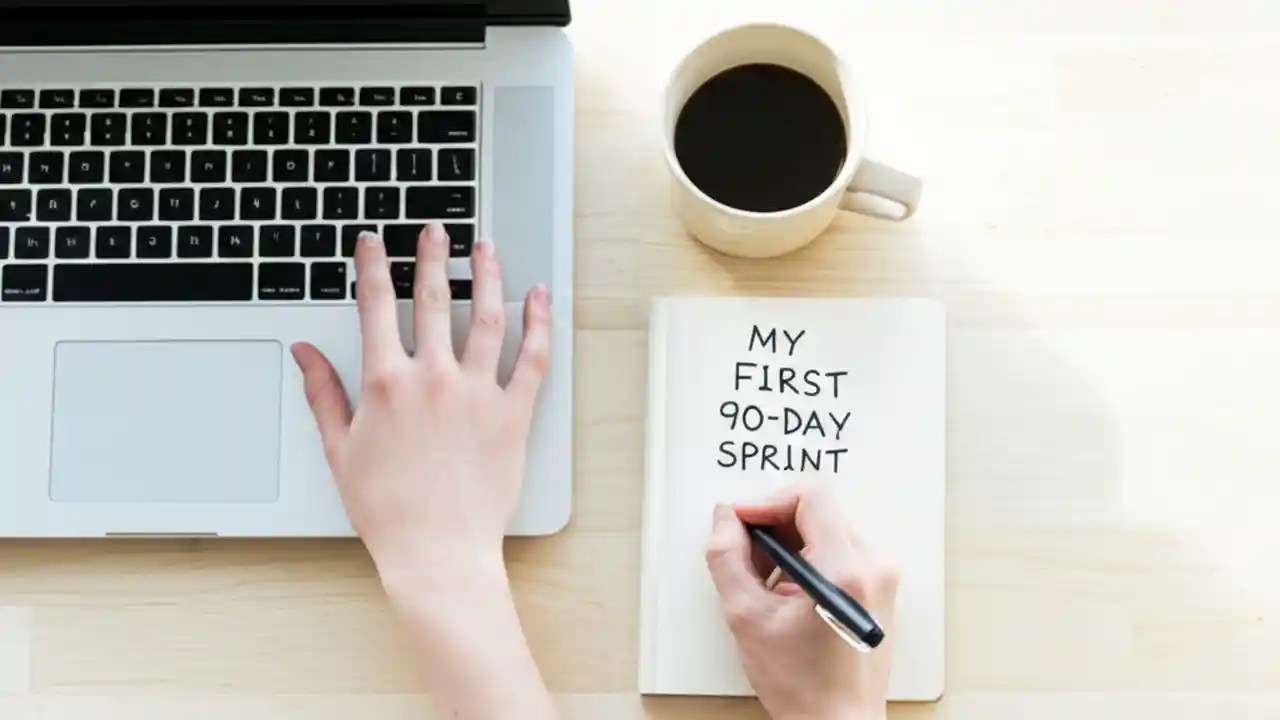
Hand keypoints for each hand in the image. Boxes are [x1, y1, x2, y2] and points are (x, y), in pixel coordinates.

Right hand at [291, 223, 550, 587]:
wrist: (436, 552)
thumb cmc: (386, 508)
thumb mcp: (339, 449)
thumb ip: (322, 392)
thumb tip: (302, 352)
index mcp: (386, 381)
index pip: (376, 306)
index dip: (373, 267)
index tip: (373, 242)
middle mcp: (433, 377)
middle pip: (434, 299)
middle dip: (432, 257)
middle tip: (435, 230)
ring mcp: (477, 392)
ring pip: (486, 318)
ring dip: (486, 276)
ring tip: (486, 248)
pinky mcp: (512, 414)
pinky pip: (532, 359)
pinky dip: (538, 324)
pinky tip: (539, 298)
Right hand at [705, 480, 899, 719]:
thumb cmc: (803, 684)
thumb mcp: (747, 616)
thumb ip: (728, 558)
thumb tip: (726, 520)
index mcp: (844, 569)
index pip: (811, 496)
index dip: (768, 502)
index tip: (743, 522)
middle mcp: (872, 565)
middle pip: (818, 510)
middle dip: (776, 527)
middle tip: (750, 558)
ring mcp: (880, 576)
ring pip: (826, 528)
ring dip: (790, 545)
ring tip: (769, 585)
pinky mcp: (878, 586)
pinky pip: (839, 549)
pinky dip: (808, 559)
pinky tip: (789, 593)